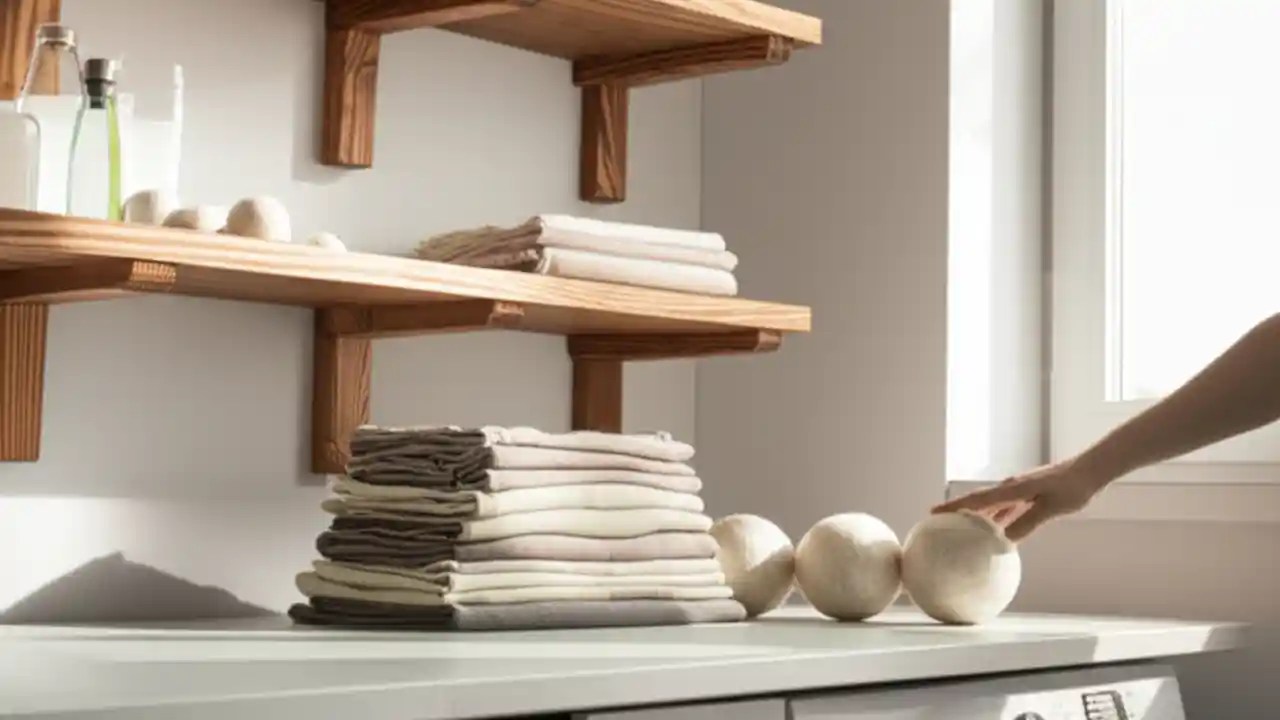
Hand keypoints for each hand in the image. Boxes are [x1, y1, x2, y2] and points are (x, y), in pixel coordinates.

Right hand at [931, 458, 1110, 541]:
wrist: (1091, 470)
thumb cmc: (1073, 487)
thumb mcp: (1050, 508)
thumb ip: (1027, 523)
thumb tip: (1003, 540)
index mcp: (1013, 489)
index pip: (977, 499)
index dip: (954, 506)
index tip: (933, 512)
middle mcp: (1011, 488)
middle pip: (978, 500)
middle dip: (957, 509)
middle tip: (938, 521)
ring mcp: (1020, 490)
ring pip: (992, 505)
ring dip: (976, 515)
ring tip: (960, 528)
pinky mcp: (1029, 494)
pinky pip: (1006, 508)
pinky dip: (996, 518)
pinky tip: (994, 530)